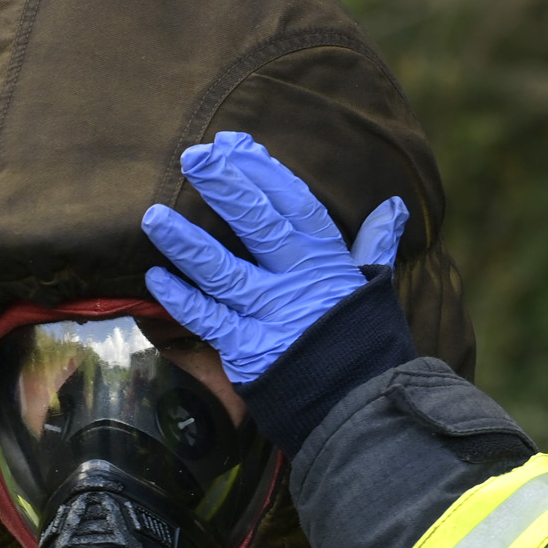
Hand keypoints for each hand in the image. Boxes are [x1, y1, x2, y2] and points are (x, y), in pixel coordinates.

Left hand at [141, 131, 408, 384]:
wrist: (361, 403)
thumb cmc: (363, 341)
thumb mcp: (373, 287)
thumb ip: (375, 245)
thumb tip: (393, 207)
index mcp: (326, 258)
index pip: (293, 202)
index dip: (263, 170)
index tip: (234, 143)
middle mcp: (297, 280)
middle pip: (258, 222)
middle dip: (226, 186)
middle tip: (194, 156)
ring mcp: (271, 313)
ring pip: (222, 270)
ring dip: (187, 242)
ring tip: (153, 217)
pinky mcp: (248, 349)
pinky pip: (208, 320)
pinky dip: (181, 300)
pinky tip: (157, 279)